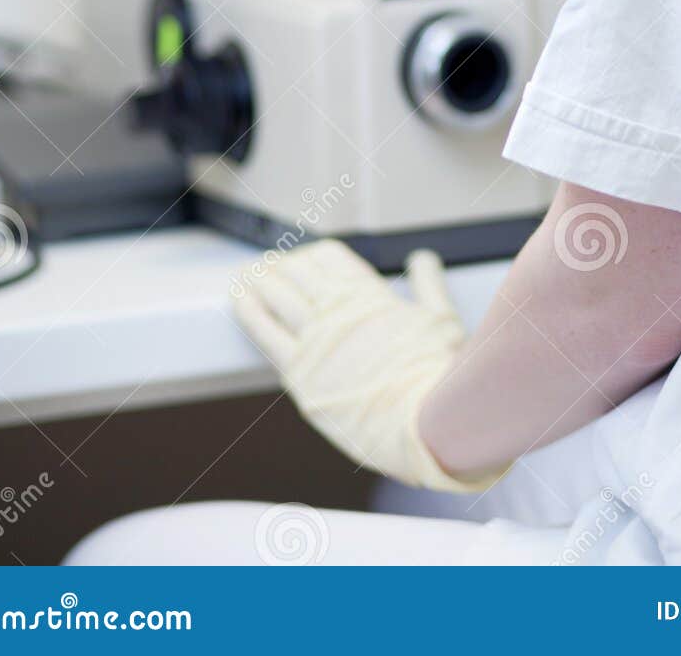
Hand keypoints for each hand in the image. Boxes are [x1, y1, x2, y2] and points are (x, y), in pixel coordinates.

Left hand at [232, 239, 510, 490]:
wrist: (425, 425)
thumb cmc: (437, 376)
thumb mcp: (441, 319)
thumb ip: (429, 284)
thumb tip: (422, 260)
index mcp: (369, 294)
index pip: (329, 257)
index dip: (313, 256)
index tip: (306, 262)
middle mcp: (337, 310)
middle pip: (297, 271)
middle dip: (282, 266)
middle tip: (271, 268)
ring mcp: (315, 341)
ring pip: (274, 293)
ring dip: (258, 280)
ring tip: (247, 277)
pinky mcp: (300, 375)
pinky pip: (264, 331)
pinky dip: (249, 310)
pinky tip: (239, 300)